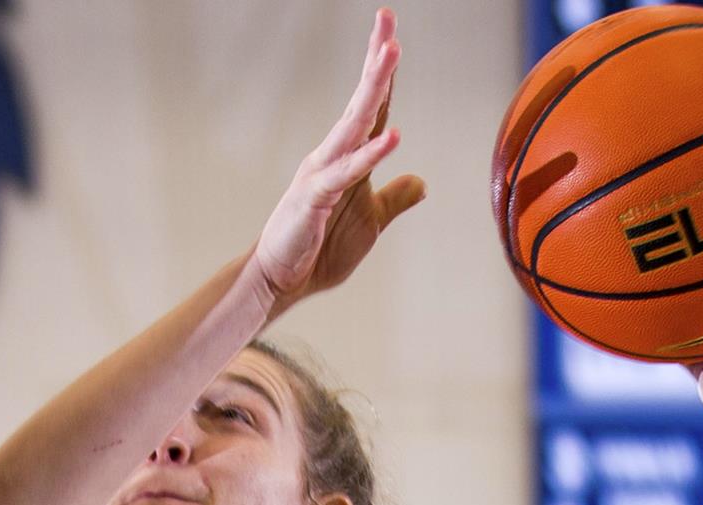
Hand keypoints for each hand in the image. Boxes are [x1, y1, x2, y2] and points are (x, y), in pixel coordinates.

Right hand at [252, 8, 426, 316]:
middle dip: (376, 60)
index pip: (373, 108)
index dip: (384, 72)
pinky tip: (394, 137)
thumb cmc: (320, 249)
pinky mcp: (314, 198)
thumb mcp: (371, 221)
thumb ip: (394, 198)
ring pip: (354, 124)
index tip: (391, 32)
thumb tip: (421, 182)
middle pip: (363, 101)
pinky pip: (347, 172)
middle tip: (387, 18)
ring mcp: (322, 173)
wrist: (281, 281)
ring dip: (374, 88)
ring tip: (392, 54)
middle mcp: (333, 155)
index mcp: (347, 158)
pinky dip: (371, 155)